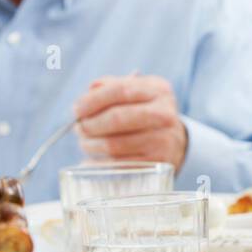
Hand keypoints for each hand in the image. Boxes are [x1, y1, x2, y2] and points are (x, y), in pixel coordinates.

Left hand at [73, 74, 187, 170]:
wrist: (175, 142)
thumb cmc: (145, 114)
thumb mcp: (135, 93)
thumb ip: (111, 86)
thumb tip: (88, 94)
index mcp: (158, 91)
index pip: (120, 90)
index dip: (93, 100)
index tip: (76, 109)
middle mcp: (165, 114)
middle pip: (117, 118)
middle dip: (90, 124)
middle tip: (78, 128)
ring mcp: (163, 141)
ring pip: (115, 144)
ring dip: (92, 145)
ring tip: (85, 143)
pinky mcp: (158, 164)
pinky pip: (119, 165)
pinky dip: (99, 164)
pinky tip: (92, 160)